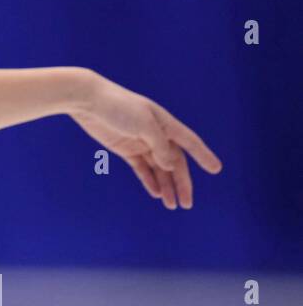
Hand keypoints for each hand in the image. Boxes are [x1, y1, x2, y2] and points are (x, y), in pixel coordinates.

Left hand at [68, 73, 222, 209]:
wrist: (88, 100)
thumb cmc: (119, 107)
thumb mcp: (144, 124)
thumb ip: (159, 145)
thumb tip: (170, 166)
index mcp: (165, 124)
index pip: (189, 142)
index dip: (203, 155)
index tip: (216, 170)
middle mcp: (156, 134)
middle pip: (175, 162)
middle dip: (182, 183)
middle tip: (187, 204)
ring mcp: (141, 142)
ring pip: (159, 169)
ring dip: (166, 186)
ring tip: (172, 205)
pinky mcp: (125, 149)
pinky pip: (142, 168)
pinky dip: (149, 181)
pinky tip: (157, 194)